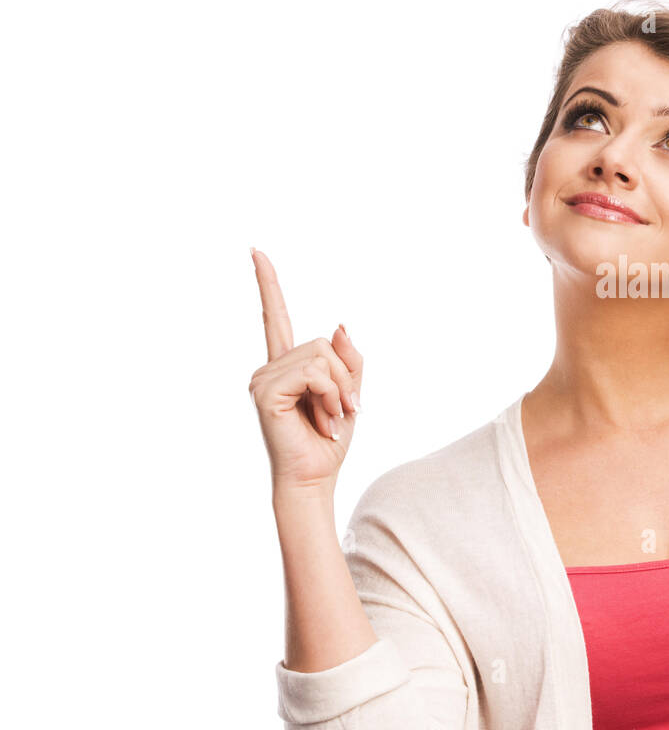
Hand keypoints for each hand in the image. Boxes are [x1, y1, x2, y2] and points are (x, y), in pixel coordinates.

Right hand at [247, 247, 361, 491]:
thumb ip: (347, 359)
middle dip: (344, 378)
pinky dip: (330, 395)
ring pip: (321, 357)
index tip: (255, 251)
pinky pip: (313, 373)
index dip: (267, 283)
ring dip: (339, 390)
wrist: (315, 478)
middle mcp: (269, 368)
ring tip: (329, 418)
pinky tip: (322, 420)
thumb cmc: (328, 441)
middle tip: (341, 412)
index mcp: (286, 366)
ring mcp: (263, 379)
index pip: (277, 317)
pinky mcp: (265, 391)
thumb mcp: (350, 394)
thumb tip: (338, 324)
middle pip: (323, 343)